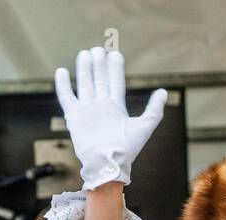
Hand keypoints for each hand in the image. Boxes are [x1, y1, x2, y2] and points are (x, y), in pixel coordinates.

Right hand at [54, 47, 166, 190]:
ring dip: (84, 69)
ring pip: (84, 83)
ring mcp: (87, 110)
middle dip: (99, 64)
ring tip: (85, 53)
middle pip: (99, 79)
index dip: (115, 68)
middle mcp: (101, 106)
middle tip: (98, 49)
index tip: (115, 54)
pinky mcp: (74, 116)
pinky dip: (63, 85)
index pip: (115, 82)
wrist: (108, 163)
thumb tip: (163, 91)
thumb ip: (154, 109)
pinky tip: (62, 71)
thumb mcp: (145, 126)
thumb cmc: (127, 149)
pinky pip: (66, 97)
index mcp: (116, 107)